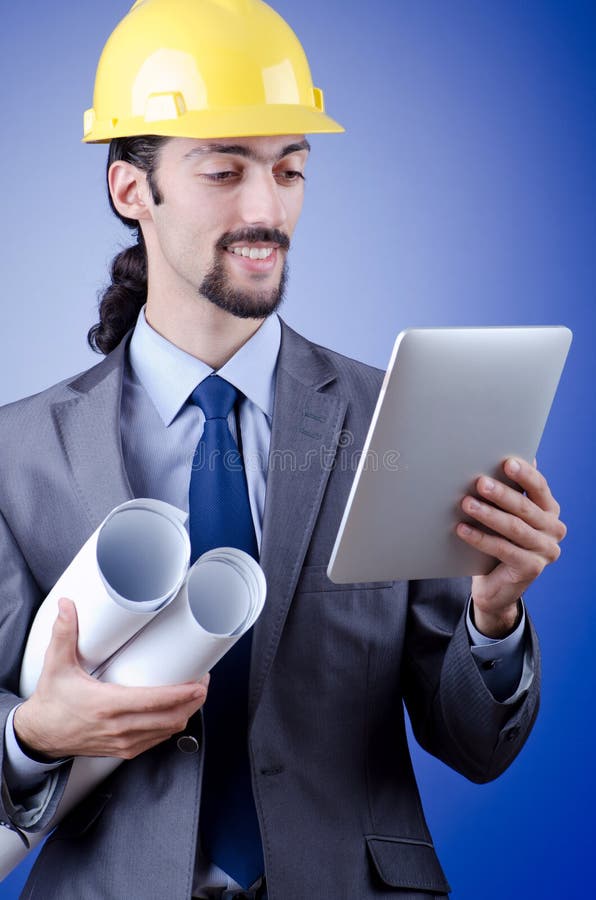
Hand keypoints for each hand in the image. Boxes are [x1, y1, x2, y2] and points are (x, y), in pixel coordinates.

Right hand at [14, 598, 208, 759]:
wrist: (40, 736)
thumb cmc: (52, 701)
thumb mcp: (56, 665)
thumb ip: (63, 633)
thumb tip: (66, 604)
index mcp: (108, 705)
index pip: (155, 702)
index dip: (182, 694)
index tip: (200, 682)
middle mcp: (119, 727)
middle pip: (171, 719)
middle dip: (193, 702)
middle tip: (203, 682)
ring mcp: (124, 742)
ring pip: (168, 731)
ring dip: (185, 713)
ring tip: (194, 694)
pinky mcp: (124, 750)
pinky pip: (157, 740)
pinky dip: (171, 726)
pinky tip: (176, 711)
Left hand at [456, 457, 565, 637]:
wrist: (496, 587)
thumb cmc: (498, 541)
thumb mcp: (505, 516)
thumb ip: (508, 493)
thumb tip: (494, 458)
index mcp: (550, 510)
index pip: (540, 488)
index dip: (524, 474)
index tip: (506, 462)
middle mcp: (554, 530)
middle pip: (525, 508)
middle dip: (501, 494)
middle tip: (479, 482)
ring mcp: (546, 551)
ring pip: (514, 528)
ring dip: (488, 514)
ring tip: (466, 503)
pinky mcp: (532, 569)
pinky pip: (503, 549)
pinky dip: (480, 538)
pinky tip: (462, 528)